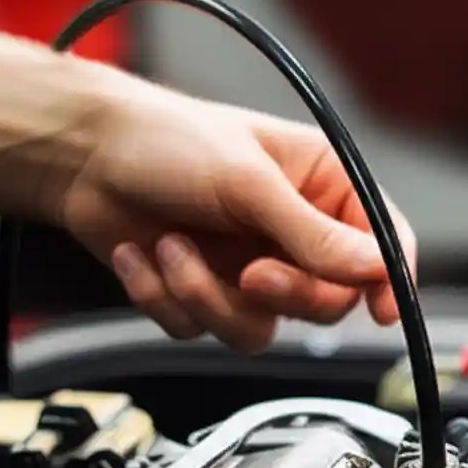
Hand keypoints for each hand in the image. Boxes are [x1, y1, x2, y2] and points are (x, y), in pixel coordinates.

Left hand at [55, 81, 414, 352]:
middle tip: (250, 274)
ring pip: (262, 328)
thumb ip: (314, 234)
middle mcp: (292, 233)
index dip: (388, 280)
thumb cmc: (165, 140)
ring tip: (173, 248)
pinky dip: (166, 297)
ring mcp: (249, 267)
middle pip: (326, 301)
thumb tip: (377, 266)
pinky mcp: (204, 292)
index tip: (382, 311)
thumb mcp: (248, 182)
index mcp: (321, 187)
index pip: (382, 242)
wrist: (79, 156)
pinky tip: (143, 256)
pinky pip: (204, 328)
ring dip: (208, 296)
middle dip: (282, 294)